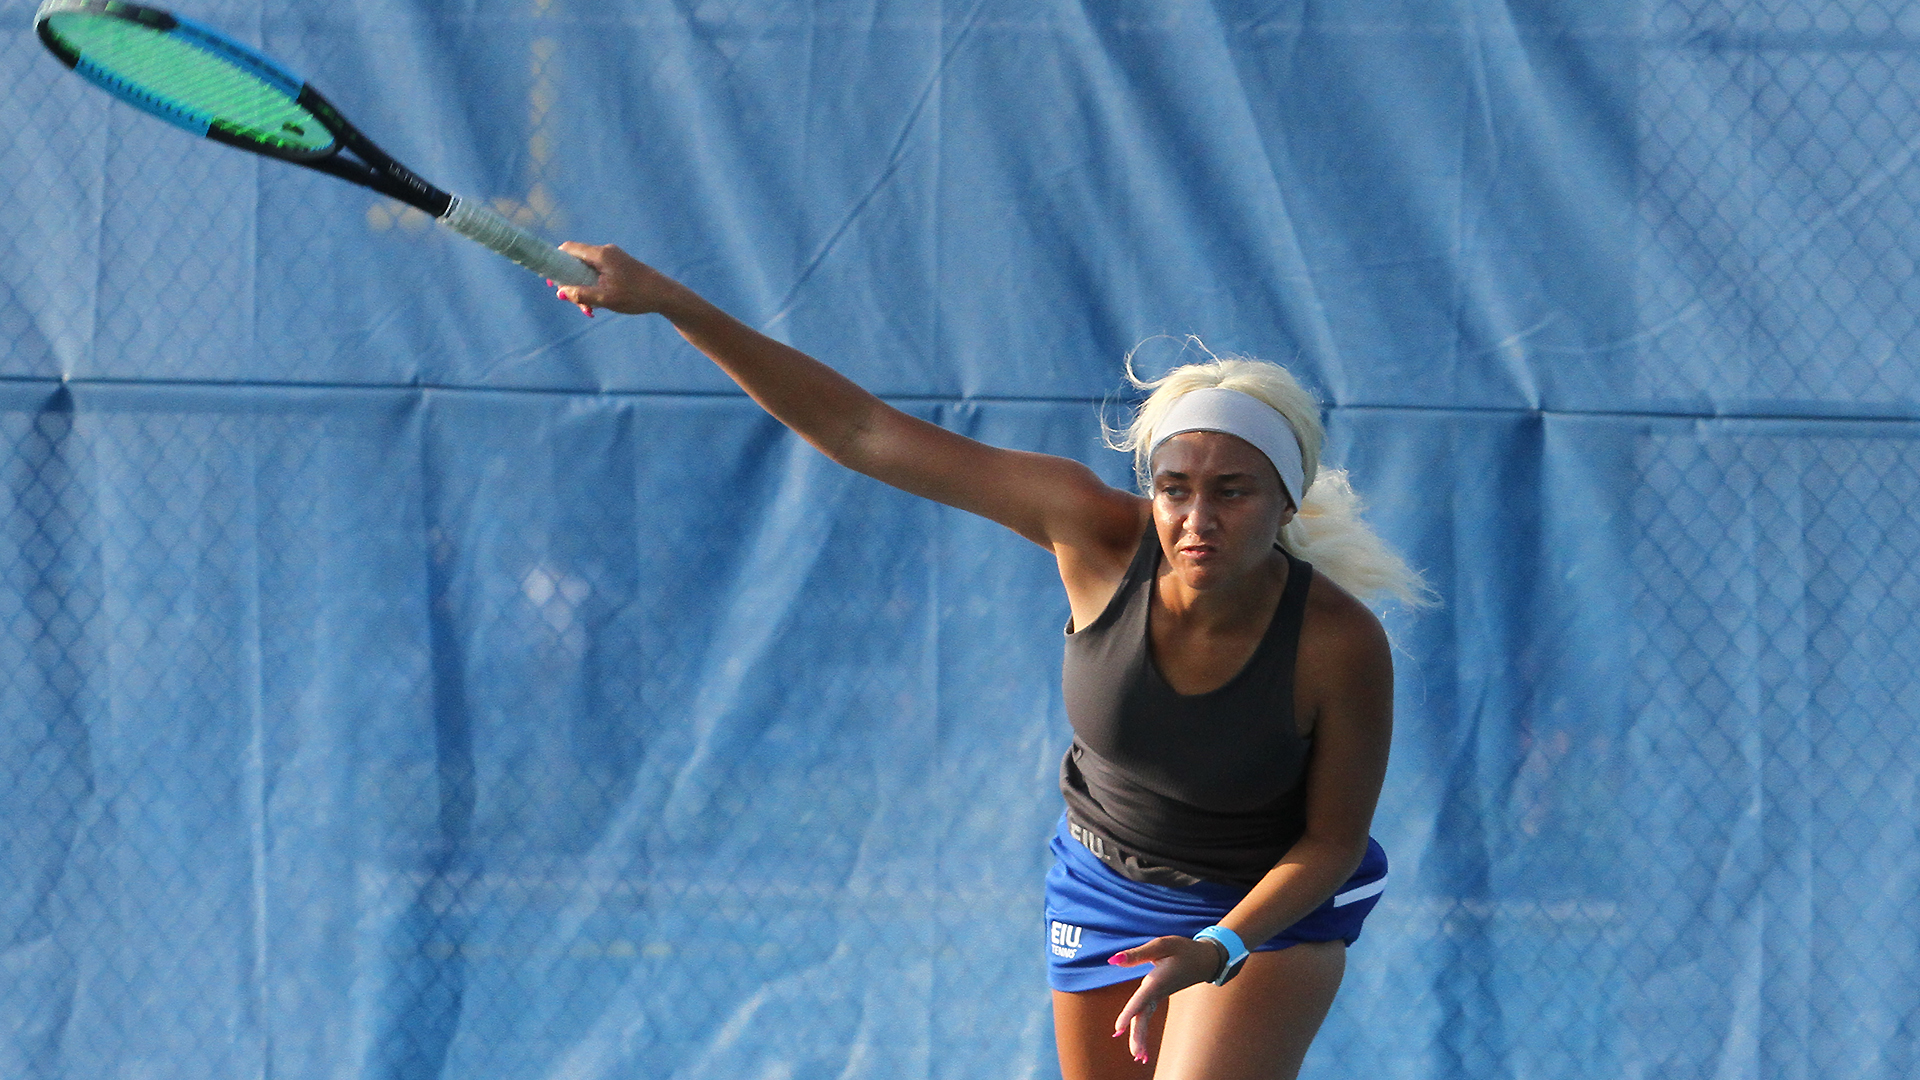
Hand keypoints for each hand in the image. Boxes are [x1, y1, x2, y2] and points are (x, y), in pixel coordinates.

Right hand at [551, 242, 693, 317]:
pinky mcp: (620, 266)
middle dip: (571, 282)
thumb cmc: (636, 295)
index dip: (555, 261)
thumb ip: (580, 295)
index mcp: (601, 254)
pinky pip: (599, 273)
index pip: (568, 248)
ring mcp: (614, 258)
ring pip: (588, 270)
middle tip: (575, 303)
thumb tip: (560, 292)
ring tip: (590, 309)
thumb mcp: (605, 298)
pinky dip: (595, 287)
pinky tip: (600, 304)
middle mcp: (606, 252)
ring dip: (584, 288)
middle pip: (577, 261)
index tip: (550, 278)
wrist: (665, 295)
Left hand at [1106, 935, 1226, 1063]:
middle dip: (1139, 1035)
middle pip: (1145, 1015)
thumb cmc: (1183, 949)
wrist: (1205, 959)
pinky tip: (1140, 1049)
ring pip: (1146, 1017)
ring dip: (1141, 1037)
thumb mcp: (1162, 945)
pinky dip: (1142, 1029)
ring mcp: (1159, 996)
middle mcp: (1158, 991)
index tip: (1118, 1027)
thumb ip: (1137, 954)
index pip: (1141, 998)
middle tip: (1135, 1055)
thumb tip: (1113, 959)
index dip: (1129, 1012)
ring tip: (1138, 1057)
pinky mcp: (1158, 996)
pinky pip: (1147, 1014)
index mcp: (1158, 980)